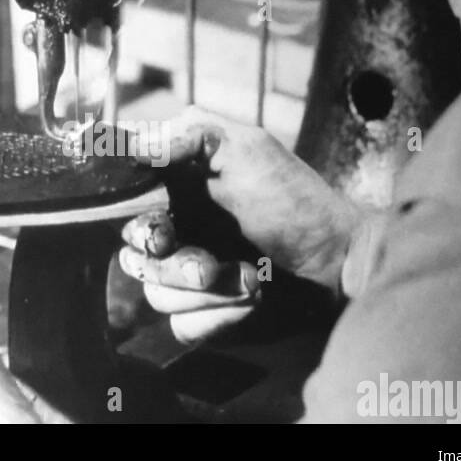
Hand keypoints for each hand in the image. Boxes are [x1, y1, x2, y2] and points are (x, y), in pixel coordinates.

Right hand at [120, 107, 363, 342]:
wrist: (339, 259)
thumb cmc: (296, 200)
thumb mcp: (247, 150)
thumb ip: (189, 135)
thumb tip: (131, 141)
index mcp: (175, 190)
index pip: (121, 206)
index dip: (133, 221)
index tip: (160, 229)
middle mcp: (176, 232)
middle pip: (132, 255)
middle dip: (172, 264)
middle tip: (208, 266)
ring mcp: (188, 276)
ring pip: (155, 294)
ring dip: (205, 290)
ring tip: (250, 278)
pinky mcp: (205, 314)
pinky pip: (183, 325)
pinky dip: (219, 316)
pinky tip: (251, 300)